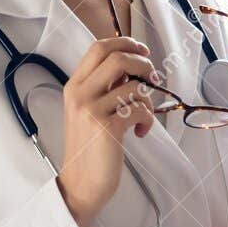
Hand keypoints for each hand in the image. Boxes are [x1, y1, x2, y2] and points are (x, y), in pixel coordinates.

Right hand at [56, 36, 158, 226]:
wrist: (81, 183)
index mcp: (74, 86)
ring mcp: (91, 109)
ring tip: (143, 118)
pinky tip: (140, 133)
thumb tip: (133, 67)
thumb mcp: (90, 111)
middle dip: (143, 63)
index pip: (98, 48)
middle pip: (117, 57)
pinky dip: (147, 120)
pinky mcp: (106, 126)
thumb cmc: (91, 148)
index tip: (143, 51)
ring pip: (134, 85)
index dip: (125, 43)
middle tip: (153, 79)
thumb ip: (105, 87)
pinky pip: (140, 109)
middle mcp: (79, 93)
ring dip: (148, 101)